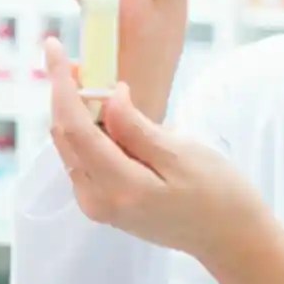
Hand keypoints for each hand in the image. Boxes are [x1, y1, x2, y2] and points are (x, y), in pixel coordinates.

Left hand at [45, 39, 283, 283]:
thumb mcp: (181, 153)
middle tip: (84, 59)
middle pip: (65, 136)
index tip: (55, 49)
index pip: (75, 128)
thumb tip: (107, 96)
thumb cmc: (217, 193)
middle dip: (66, 92)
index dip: (62, 84)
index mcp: (118, 189)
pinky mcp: (104, 202)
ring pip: (71, 146)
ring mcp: (97, 204)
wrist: (228, 234)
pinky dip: (88, 129)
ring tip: (97, 80)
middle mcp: (97, 201)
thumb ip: (136, 127)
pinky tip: (107, 112)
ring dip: (76, 109)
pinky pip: (84, 157)